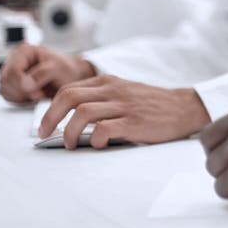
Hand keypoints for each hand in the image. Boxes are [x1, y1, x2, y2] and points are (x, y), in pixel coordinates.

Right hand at [0, 43, 94, 102]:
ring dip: (22, 97)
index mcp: (24, 51)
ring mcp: (12, 73)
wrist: (71, 77)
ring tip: (40, 92)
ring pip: (4, 90)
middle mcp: (14, 60)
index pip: (12, 71)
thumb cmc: (67, 69)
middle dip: (23, 92)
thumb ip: (43, 73)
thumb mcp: (59, 68)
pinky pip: (8, 97)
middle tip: (41, 93)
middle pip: (5, 81)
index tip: (38, 91)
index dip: (23, 84)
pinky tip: (34, 95)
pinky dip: (21, 100)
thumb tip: (25, 84)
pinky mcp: (12, 84)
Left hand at [37, 76, 210, 148]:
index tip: (44, 127)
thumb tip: (70, 116)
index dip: (50, 109)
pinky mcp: (134, 121)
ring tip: (70, 145)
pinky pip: (104, 129)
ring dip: (69, 132)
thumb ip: (101, 98)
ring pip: (82, 113)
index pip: (68, 90)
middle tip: (46, 135)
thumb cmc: (151, 104)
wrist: (183, 108)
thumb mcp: (124, 92)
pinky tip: (97, 145)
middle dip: (50, 118)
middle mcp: (113, 90)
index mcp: (108, 81)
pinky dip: (94, 139)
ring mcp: (123, 105)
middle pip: (69, 97)